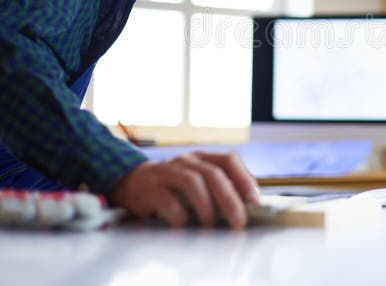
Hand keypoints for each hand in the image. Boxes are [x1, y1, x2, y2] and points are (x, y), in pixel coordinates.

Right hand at [107, 152, 259, 228]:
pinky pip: (167, 199)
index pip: (229, 160)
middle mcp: (186, 161)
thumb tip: (245, 210)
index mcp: (202, 159)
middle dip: (229, 199)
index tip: (254, 201)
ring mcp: (166, 172)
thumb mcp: (196, 183)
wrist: (131, 183)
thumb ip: (217, 191)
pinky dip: (179, 215)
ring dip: (206, 207)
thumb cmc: (172, 187)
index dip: (244, 179)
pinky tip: (184, 226)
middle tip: (238, 221)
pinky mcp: (148, 188)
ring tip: (211, 226)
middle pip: (213, 174)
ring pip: (192, 182)